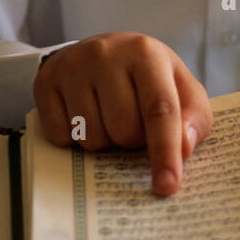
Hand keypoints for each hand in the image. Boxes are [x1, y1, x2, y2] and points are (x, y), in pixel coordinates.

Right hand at [33, 32, 213, 196]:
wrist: (101, 52)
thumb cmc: (147, 77)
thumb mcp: (180, 88)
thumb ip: (194, 118)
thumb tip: (183, 147)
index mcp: (146, 53)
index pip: (160, 109)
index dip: (166, 151)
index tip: (168, 187)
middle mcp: (106, 54)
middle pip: (124, 130)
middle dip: (132, 140)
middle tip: (132, 120)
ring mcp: (73, 66)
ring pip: (92, 138)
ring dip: (104, 141)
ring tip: (107, 115)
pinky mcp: (46, 81)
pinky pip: (61, 137)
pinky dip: (75, 139)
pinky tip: (83, 115)